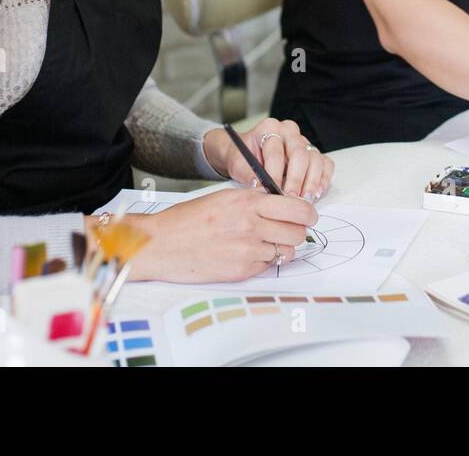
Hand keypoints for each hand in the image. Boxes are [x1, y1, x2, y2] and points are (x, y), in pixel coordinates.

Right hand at [127, 188, 318, 283]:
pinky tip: (248, 253)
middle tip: (288, 229)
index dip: (307, 213)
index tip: (307, 215)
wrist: (161, 244)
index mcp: (247, 202)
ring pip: (287, 251)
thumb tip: (283, 204)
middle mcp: (251, 225)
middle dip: (297, 231)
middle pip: (298, 232)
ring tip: (265, 242)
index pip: (297, 208)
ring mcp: (247, 251)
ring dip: (281, 247)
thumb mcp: (225, 198)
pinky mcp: (242, 271)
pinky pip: (269, 266)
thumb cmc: (189, 219)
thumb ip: (255, 200)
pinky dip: (265, 260)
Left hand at [206, 117, 333, 201]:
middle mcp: (290, 132)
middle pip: (300, 154)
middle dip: (295, 179)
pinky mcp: (314, 154)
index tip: (272, 191)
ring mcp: (304, 142)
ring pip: (315, 159)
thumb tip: (260, 187)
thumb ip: (248, 174)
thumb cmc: (242, 158)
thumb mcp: (238, 164)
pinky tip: (316, 194)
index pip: (276, 151)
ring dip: (311, 182)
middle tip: (290, 198)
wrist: (246, 156)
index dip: (274, 173)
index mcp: (269, 128)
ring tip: (304, 200)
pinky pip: (326, 164)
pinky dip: (323, 180)